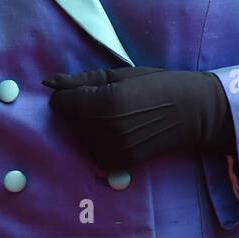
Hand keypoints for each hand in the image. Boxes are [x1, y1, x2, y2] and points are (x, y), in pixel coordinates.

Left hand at [43, 65, 233, 168]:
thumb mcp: (119, 74)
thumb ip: (81, 80)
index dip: (68, 95)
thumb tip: (48, 83)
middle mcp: (106, 128)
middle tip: (104, 102)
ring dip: (86, 127)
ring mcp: (114, 148)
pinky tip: (116, 131)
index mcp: (105, 102)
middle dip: (77, 111)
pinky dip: (97, 142)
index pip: (60, 103)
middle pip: (68, 121)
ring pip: (78, 138)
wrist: (190, 112)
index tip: (85, 91)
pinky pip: (93, 153)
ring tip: (113, 116)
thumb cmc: (155, 84)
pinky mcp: (121, 163)